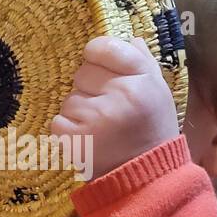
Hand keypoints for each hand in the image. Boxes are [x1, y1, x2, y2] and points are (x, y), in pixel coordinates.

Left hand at [51, 36, 178, 180]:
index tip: (98, 64)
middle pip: (82, 72)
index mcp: (143, 79)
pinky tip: (88, 141)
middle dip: (89, 87)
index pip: (106, 46)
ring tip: (100, 129)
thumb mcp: (159, 93)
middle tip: (107, 109)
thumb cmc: (152, 131)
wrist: (147, 179)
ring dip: (79, 112)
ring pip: (70, 98)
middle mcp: (122, 94)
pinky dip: (67, 132)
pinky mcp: (76, 138)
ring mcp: (97, 117)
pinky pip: (57, 121)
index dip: (97, 53)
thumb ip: (144, 63)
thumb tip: (130, 37)